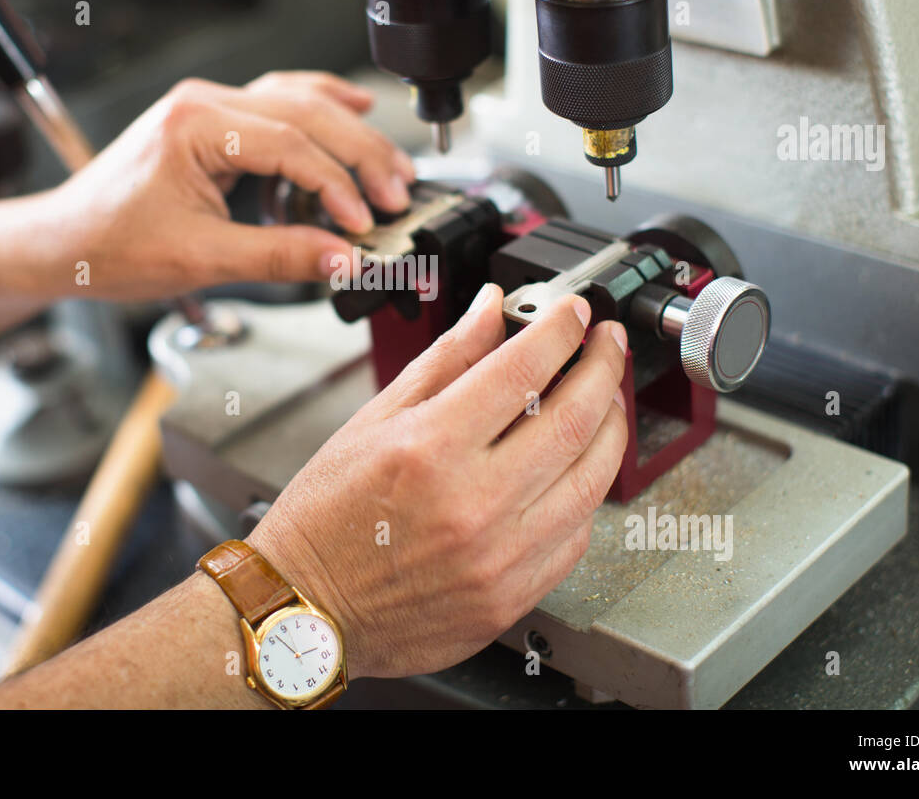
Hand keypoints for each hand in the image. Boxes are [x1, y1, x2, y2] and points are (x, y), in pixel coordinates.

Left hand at [49, 71, 413, 299]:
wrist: (60, 244)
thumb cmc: (107, 245)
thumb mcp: (200, 259)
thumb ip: (279, 257)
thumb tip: (342, 260)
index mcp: (194, 124)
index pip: (289, 143)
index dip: (336, 184)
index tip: (364, 221)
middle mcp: (203, 102)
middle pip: (305, 111)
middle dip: (359, 152)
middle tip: (397, 191)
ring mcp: (208, 108)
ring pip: (298, 101)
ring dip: (348, 131)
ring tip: (389, 164)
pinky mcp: (212, 123)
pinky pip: (278, 104)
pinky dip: (319, 112)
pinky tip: (351, 111)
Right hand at [248, 285, 629, 677]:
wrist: (307, 607)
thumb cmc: (326, 517)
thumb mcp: (374, 420)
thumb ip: (445, 360)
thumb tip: (491, 311)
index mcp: (431, 448)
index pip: (524, 368)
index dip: (561, 328)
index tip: (574, 313)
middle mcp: (472, 503)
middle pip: (575, 418)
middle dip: (604, 368)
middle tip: (606, 345)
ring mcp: (499, 556)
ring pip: (592, 478)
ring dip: (610, 428)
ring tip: (604, 401)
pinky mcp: (511, 597)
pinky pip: (576, 536)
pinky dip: (585, 492)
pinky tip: (574, 469)